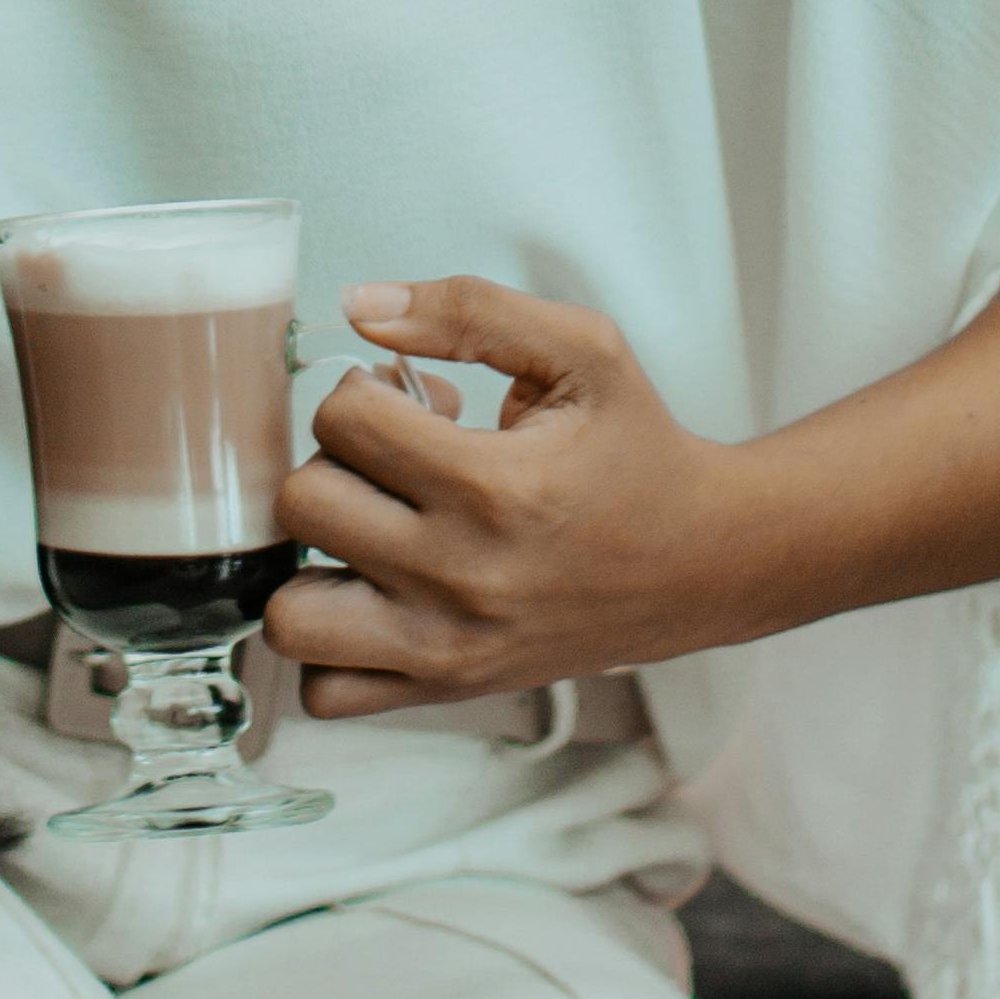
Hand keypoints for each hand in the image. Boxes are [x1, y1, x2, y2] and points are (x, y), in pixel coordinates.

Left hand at [265, 274, 745, 714]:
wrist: (705, 560)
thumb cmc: (638, 449)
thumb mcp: (580, 349)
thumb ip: (468, 311)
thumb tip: (359, 305)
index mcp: (494, 487)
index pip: (343, 419)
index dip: (365, 391)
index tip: (414, 405)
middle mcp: (462, 578)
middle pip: (305, 504)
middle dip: (335, 462)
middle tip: (392, 463)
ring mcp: (449, 648)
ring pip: (294, 615)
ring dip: (313, 561)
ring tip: (368, 532)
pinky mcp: (447, 690)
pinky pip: (328, 693)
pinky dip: (330, 644)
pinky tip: (372, 594)